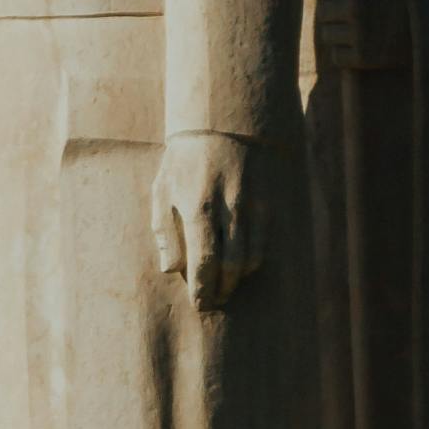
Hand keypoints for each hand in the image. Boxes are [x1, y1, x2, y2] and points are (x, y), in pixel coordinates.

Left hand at [151, 131, 260, 308]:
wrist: (219, 126)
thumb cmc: (182, 164)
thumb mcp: (162, 192)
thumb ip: (164, 232)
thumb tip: (171, 269)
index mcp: (198, 205)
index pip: (204, 260)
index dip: (203, 287)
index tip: (200, 303)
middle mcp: (228, 207)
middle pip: (230, 265)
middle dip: (220, 289)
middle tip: (211, 300)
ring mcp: (251, 205)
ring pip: (249, 258)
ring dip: (236, 279)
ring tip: (223, 287)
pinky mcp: (265, 203)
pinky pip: (262, 244)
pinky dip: (251, 262)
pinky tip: (238, 266)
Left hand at [314, 0, 406, 72]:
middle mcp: (355, 7)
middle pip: (322, 11)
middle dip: (335, 11)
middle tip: (354, 14)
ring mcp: (359, 34)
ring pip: (327, 34)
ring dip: (339, 32)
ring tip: (359, 30)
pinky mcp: (364, 58)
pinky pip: (337, 56)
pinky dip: (346, 54)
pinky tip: (362, 47)